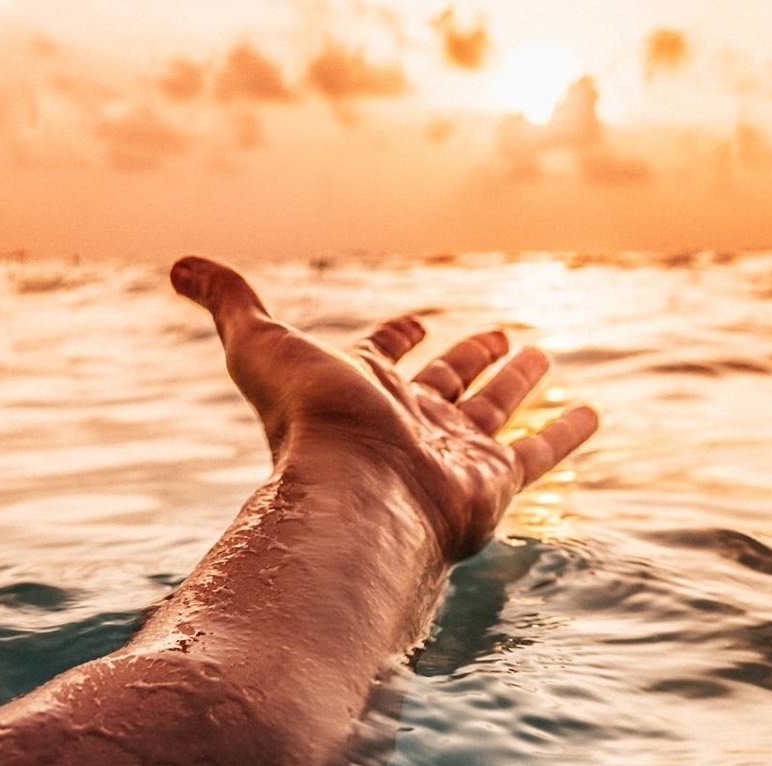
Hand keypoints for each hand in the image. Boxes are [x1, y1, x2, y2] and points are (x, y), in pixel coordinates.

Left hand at [172, 256, 598, 559]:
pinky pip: (537, 453)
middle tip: (502, 334)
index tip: (415, 322)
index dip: (398, 338)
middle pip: (448, 383)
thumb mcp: (260, 343)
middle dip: (471, 357)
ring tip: (543, 358)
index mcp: (362, 391)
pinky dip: (565, 434)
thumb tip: (179, 263)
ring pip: (494, 410)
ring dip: (518, 383)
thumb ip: (228, 300)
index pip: (385, 357)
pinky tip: (592, 415)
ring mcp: (452, 454)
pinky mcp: (491, 484)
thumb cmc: (306, 423)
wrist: (352, 495)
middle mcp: (408, 424)